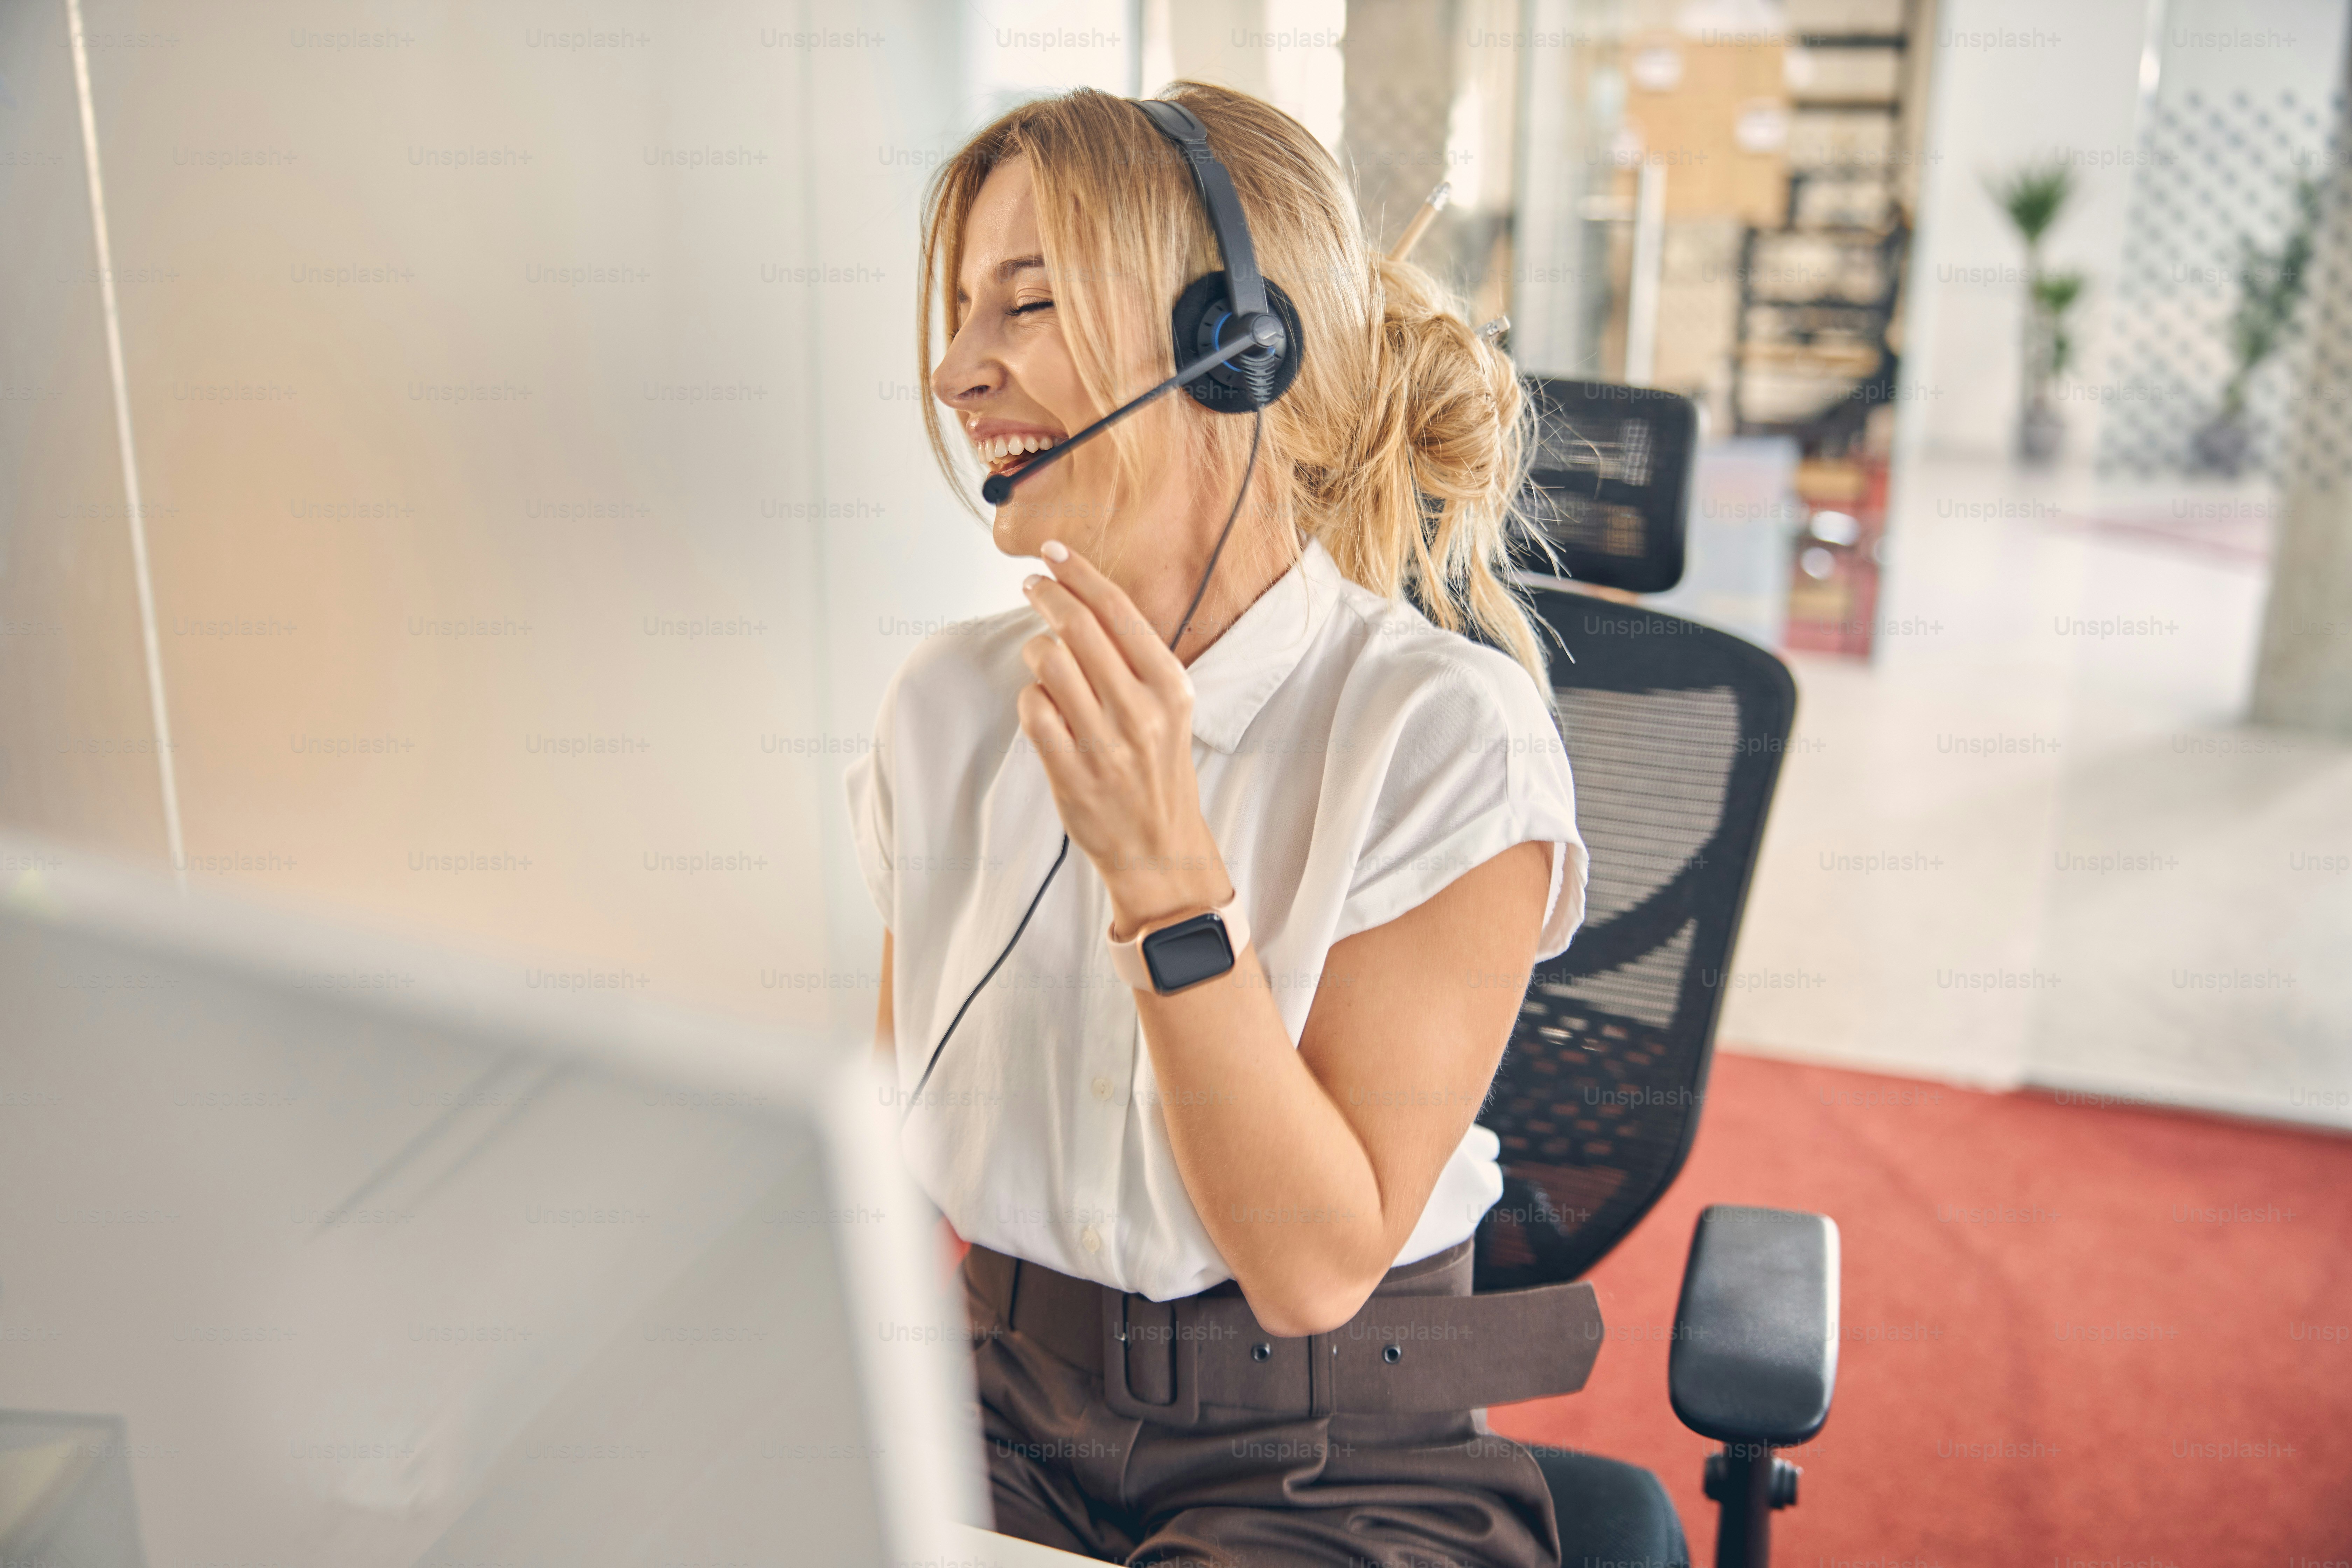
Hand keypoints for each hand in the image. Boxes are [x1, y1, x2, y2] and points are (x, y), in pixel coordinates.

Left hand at [1016, 541, 1233, 938]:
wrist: (1160, 847)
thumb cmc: (1159, 769)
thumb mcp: (1169, 708)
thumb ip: (1135, 659)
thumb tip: (1086, 601)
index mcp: (1170, 687)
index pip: (1118, 611)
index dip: (1080, 573)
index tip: (1053, 552)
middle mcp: (1140, 710)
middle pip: (1077, 627)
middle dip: (1046, 596)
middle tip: (1032, 586)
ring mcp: (1104, 743)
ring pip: (1048, 662)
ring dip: (1036, 650)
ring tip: (1043, 657)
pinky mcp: (1070, 772)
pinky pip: (1033, 710)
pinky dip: (1031, 698)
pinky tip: (1044, 704)